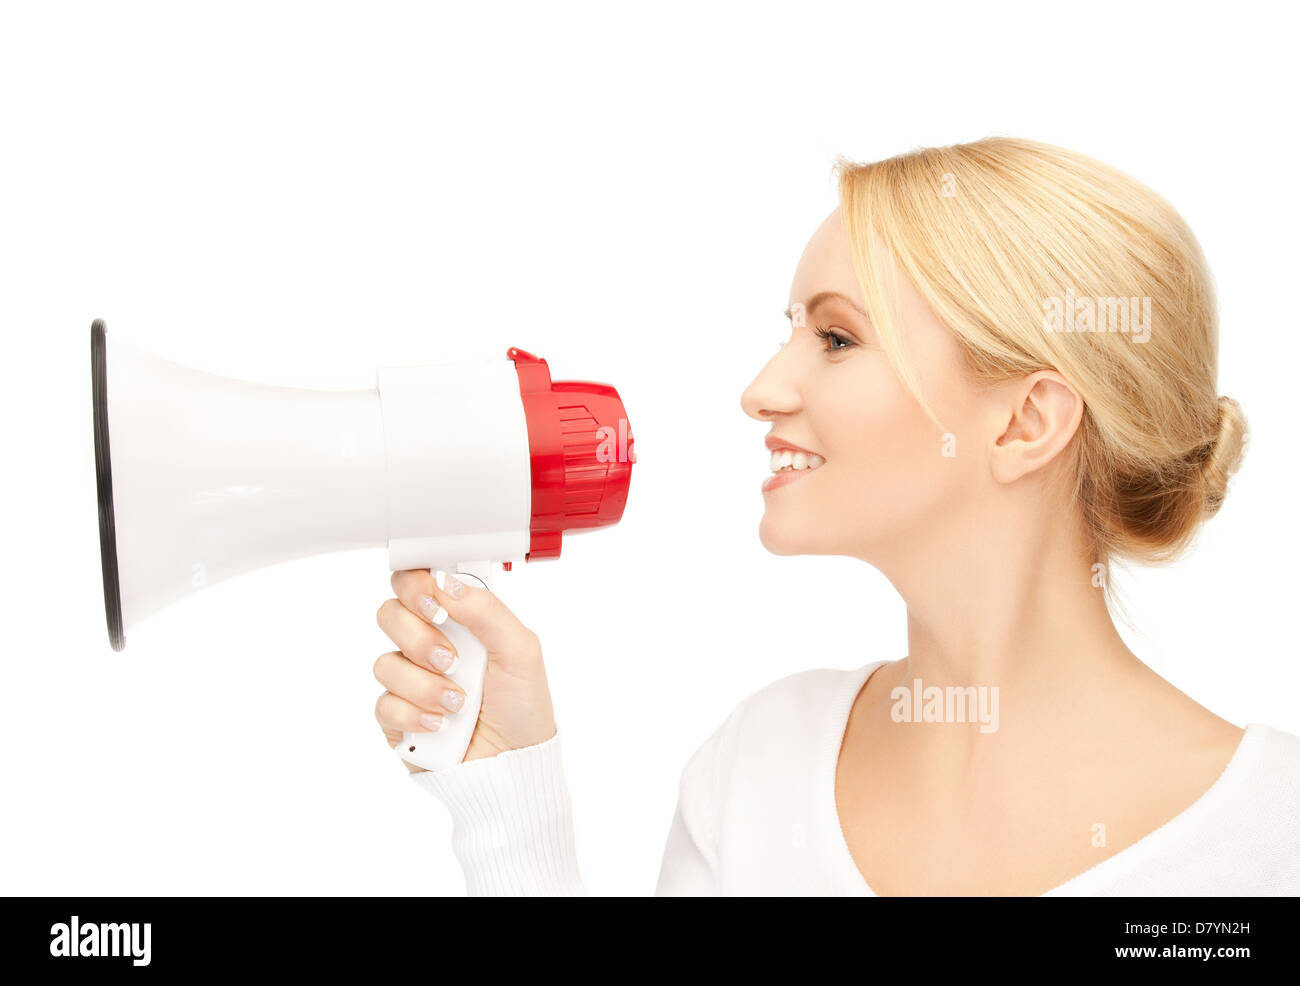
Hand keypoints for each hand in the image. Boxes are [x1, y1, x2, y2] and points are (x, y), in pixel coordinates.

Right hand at [373, 569, 556, 772]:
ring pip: (385, 663)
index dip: (416, 585)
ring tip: (458, 703)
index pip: (418, 581)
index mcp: (459, 619)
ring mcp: (410, 680)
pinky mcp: (397, 717)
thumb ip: (486, 611)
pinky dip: (415, 715)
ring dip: (425, 685)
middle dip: (419, 638)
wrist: (513, 765)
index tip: (436, 605)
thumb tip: (446, 582)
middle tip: (451, 660)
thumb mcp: (521, 651)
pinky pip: (384, 704)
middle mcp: (429, 643)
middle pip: (390, 614)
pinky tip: (441, 725)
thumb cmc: (523, 706)